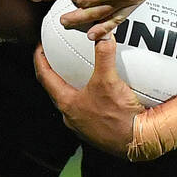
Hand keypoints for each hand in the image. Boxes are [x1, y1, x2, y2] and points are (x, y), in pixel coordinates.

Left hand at [33, 37, 142, 157]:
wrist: (136, 141)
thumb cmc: (118, 117)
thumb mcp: (109, 81)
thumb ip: (104, 55)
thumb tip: (102, 35)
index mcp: (67, 103)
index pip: (44, 77)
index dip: (40, 60)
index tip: (40, 47)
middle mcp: (72, 116)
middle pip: (57, 89)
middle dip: (56, 72)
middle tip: (58, 57)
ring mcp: (83, 124)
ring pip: (73, 100)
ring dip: (74, 85)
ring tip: (82, 72)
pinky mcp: (97, 129)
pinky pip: (89, 108)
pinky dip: (92, 96)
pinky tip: (104, 90)